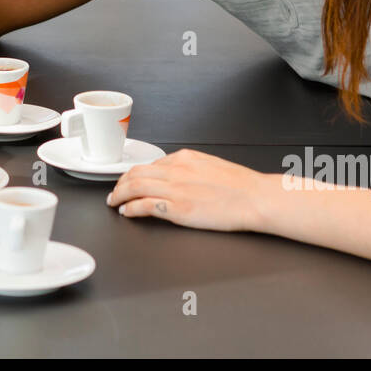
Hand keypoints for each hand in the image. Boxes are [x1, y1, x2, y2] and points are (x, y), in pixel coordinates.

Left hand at [106, 148, 266, 232]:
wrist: (255, 198)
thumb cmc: (242, 186)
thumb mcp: (212, 167)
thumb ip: (191, 169)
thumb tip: (179, 176)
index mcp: (185, 158)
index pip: (151, 164)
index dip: (135, 174)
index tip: (130, 180)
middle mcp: (176, 170)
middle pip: (136, 173)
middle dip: (121, 183)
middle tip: (115, 192)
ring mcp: (175, 189)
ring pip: (134, 186)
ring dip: (119, 194)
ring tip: (114, 202)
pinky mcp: (177, 208)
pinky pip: (144, 205)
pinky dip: (130, 208)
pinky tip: (127, 212)